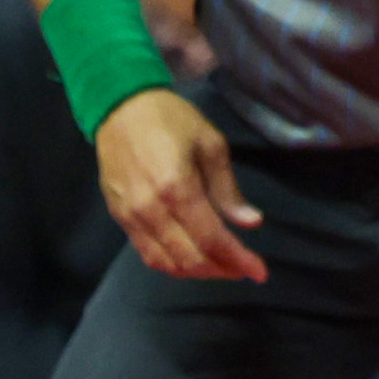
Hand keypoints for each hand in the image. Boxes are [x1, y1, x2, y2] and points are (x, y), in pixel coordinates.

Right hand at [96, 89, 267, 281]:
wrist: (119, 106)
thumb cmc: (171, 119)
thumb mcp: (211, 144)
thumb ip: (228, 189)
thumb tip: (251, 223)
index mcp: (177, 188)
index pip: (213, 239)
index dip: (239, 260)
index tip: (260, 272)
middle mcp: (151, 209)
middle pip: (190, 258)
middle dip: (222, 269)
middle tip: (243, 267)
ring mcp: (130, 216)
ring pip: (167, 262)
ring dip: (197, 272)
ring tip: (221, 266)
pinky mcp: (118, 216)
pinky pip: (146, 253)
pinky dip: (172, 264)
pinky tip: (191, 259)